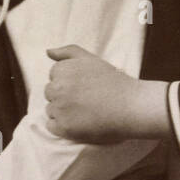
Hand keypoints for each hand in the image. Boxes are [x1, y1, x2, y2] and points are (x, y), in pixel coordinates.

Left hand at [43, 45, 169, 142]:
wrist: (131, 107)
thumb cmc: (113, 82)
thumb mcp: (91, 59)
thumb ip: (67, 52)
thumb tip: (48, 52)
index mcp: (62, 70)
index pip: (54, 76)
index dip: (70, 82)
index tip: (85, 86)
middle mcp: (57, 88)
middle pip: (50, 93)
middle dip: (64, 96)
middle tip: (86, 100)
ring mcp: (60, 109)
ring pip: (50, 110)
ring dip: (63, 111)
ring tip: (85, 111)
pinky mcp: (64, 128)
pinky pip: (52, 126)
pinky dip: (62, 127)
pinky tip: (80, 123)